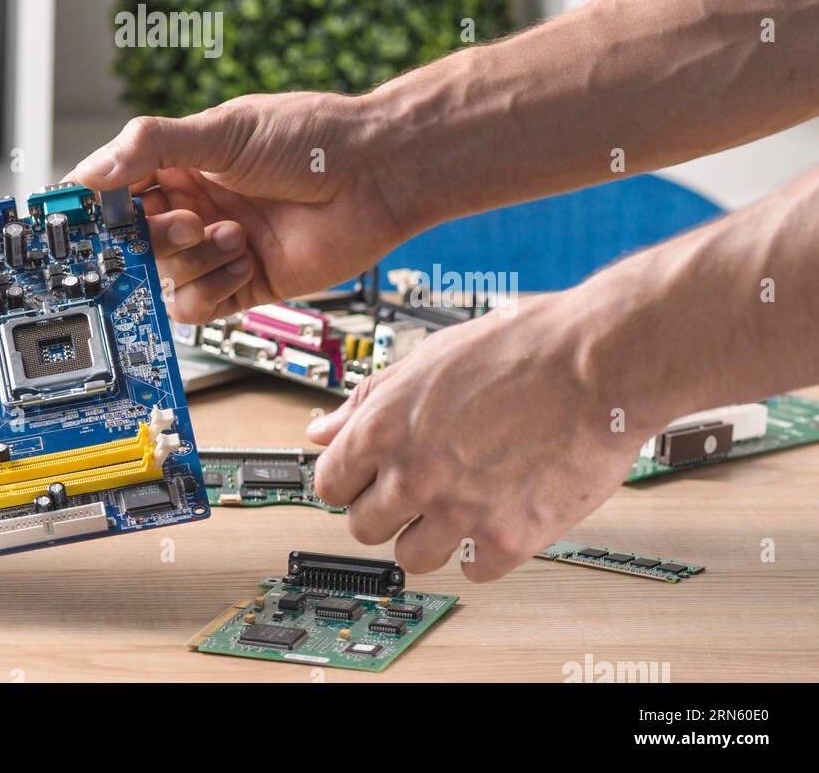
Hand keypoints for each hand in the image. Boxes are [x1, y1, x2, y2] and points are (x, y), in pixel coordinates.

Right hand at [70, 91, 420, 323]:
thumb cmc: (312, 138)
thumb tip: (92, 169)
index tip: (76, 218)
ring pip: (163, 274)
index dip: (95, 204)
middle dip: (151, 236)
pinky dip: (211, 289)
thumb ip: (152, 146)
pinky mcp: (244, 283)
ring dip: (191, 260)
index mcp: (182, 162)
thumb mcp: (224, 129)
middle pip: (133, 238)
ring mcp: (218, 245)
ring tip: (232, 234)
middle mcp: (195, 204)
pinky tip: (244, 260)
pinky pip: (198, 305)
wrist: (378, 176)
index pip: (116, 187)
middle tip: (184, 222)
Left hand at [308, 289, 666, 580]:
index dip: (348, 480)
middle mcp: (414, 475)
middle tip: (415, 490)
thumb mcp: (426, 358)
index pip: (328, 484)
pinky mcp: (509, 540)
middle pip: (362, 528)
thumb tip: (322, 430)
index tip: (364, 479)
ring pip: (411, 559)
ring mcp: (459, 512)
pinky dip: (483, 551)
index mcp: (384, 427)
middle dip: (383, 510)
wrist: (596, 362)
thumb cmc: (519, 346)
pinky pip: (473, 572)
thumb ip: (368, 400)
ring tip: (458, 503)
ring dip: (428, 536)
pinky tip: (497, 514)